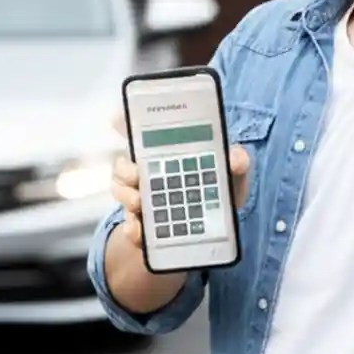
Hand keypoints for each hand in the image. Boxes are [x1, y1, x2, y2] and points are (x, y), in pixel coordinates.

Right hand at [108, 111, 250, 248]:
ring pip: (120, 192)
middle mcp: (148, 173)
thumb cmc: (220, 194)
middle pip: (123, 164)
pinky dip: (133, 229)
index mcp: (167, 154)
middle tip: (139, 176)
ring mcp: (141, 199)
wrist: (213, 235)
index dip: (125, 122)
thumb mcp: (232, 177)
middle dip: (126, 169)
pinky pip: (129, 226)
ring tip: (140, 204)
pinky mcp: (142, 226)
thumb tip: (236, 158)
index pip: (140, 132)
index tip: (116, 117)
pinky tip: (140, 231)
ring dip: (127, 196)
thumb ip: (237, 163)